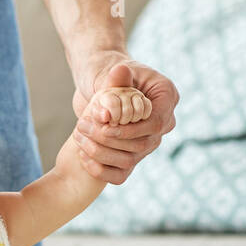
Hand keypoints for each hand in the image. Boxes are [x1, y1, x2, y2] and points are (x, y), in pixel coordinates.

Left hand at [71, 55, 178, 185]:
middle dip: (111, 140)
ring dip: (101, 153)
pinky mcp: (133, 156)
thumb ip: (117, 77)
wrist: (99, 89)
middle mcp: (163, 123)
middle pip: (143, 144)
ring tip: (78, 137)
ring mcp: (149, 142)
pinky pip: (120, 174)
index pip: (155, 123)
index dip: (130, 130)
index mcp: (167, 97)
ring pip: (130, 160)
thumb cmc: (109, 74)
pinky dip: (100, 169)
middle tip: (84, 127)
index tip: (106, 127)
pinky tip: (81, 156)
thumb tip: (120, 71)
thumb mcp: (113, 72)